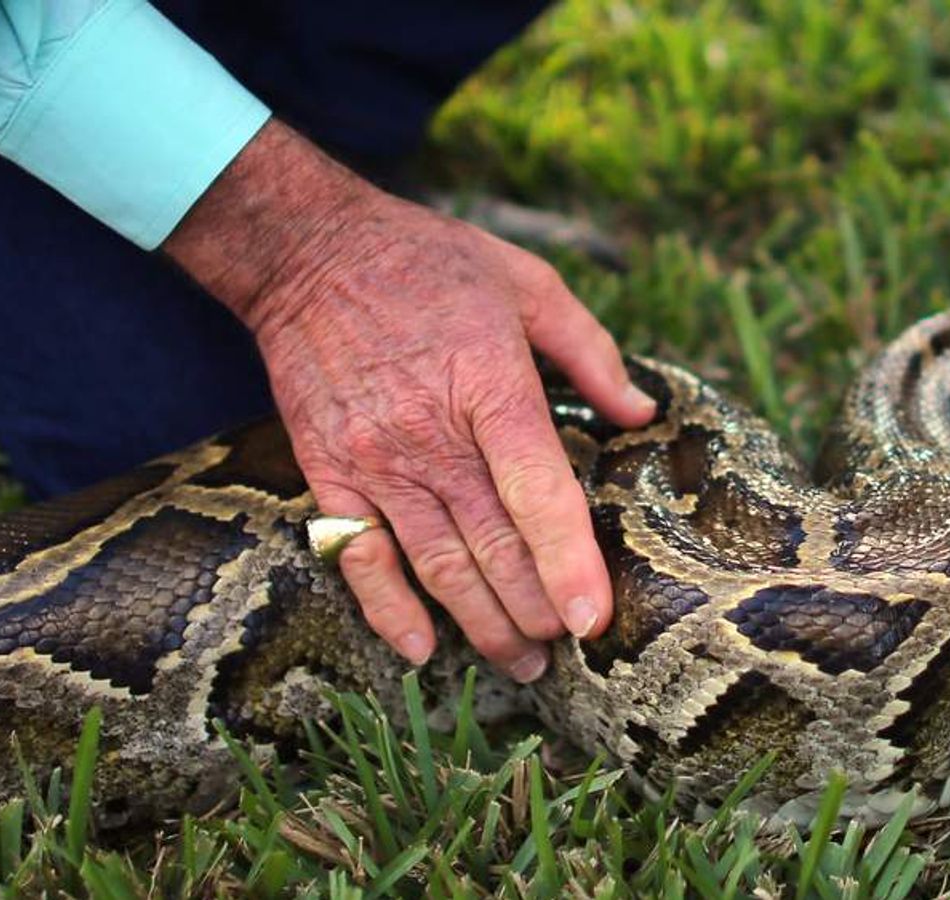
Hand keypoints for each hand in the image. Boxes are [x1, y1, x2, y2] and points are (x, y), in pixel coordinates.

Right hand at [164, 121, 656, 680]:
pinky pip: (358, 557)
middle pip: (493, 545)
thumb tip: (641, 412)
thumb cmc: (430, 264)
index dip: (568, 562)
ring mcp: (375, 461)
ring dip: (481, 624)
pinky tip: (422, 649)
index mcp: (490, 387)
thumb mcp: (527, 280)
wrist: (308, 252)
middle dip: (535, 609)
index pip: (537, 493)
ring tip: (521, 664)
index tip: (594, 619)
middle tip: (568, 648)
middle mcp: (431, 436)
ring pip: (436, 565)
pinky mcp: (329, 473)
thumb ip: (591, 351)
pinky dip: (388, 610)